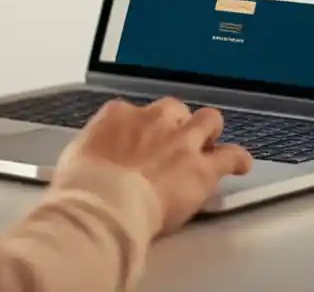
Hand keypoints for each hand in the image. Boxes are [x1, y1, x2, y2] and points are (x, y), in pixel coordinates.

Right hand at [59, 97, 253, 233]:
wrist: (103, 204)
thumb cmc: (83, 188)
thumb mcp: (73, 159)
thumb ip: (89, 152)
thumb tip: (88, 161)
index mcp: (119, 115)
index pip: (133, 111)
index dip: (140, 128)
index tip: (139, 140)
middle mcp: (154, 120)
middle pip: (174, 110)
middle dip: (176, 124)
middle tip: (173, 142)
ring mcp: (182, 141)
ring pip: (208, 120)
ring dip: (209, 132)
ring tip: (210, 143)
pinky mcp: (202, 167)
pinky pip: (231, 156)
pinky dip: (237, 160)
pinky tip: (240, 164)